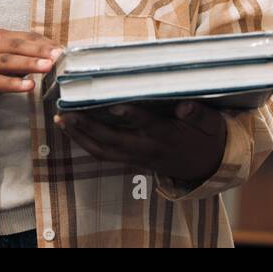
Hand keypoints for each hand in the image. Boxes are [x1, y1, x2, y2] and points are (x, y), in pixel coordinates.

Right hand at [0, 29, 63, 116]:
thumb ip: (21, 58)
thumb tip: (49, 58)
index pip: (23, 37)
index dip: (43, 42)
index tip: (61, 49)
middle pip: (15, 46)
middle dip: (39, 49)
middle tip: (58, 55)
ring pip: (5, 61)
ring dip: (28, 63)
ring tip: (47, 67)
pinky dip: (11, 83)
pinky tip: (27, 86)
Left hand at [54, 100, 227, 182]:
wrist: (206, 165)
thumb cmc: (206, 137)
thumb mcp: (210, 123)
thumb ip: (198, 113)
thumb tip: (185, 106)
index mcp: (167, 136)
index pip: (146, 125)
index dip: (130, 116)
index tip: (114, 105)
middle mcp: (147, 149)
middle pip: (113, 141)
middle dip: (88, 128)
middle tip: (67, 112)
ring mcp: (137, 157)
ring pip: (103, 151)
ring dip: (80, 137)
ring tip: (62, 119)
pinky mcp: (131, 160)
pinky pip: (104, 154)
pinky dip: (85, 143)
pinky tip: (72, 130)